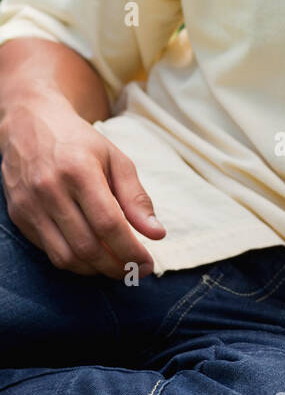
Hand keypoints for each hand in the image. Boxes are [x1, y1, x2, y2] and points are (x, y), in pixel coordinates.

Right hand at [0, 95, 164, 278]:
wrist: (30, 123)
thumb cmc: (80, 142)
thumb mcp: (115, 159)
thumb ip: (136, 197)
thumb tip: (157, 233)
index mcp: (79, 171)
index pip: (108, 224)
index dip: (131, 250)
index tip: (147, 263)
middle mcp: (50, 189)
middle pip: (87, 246)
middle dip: (117, 266)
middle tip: (135, 271)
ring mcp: (30, 204)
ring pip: (65, 257)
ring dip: (95, 270)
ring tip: (116, 266)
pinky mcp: (19, 215)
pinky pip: (49, 251)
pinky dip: (74, 261)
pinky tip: (92, 257)